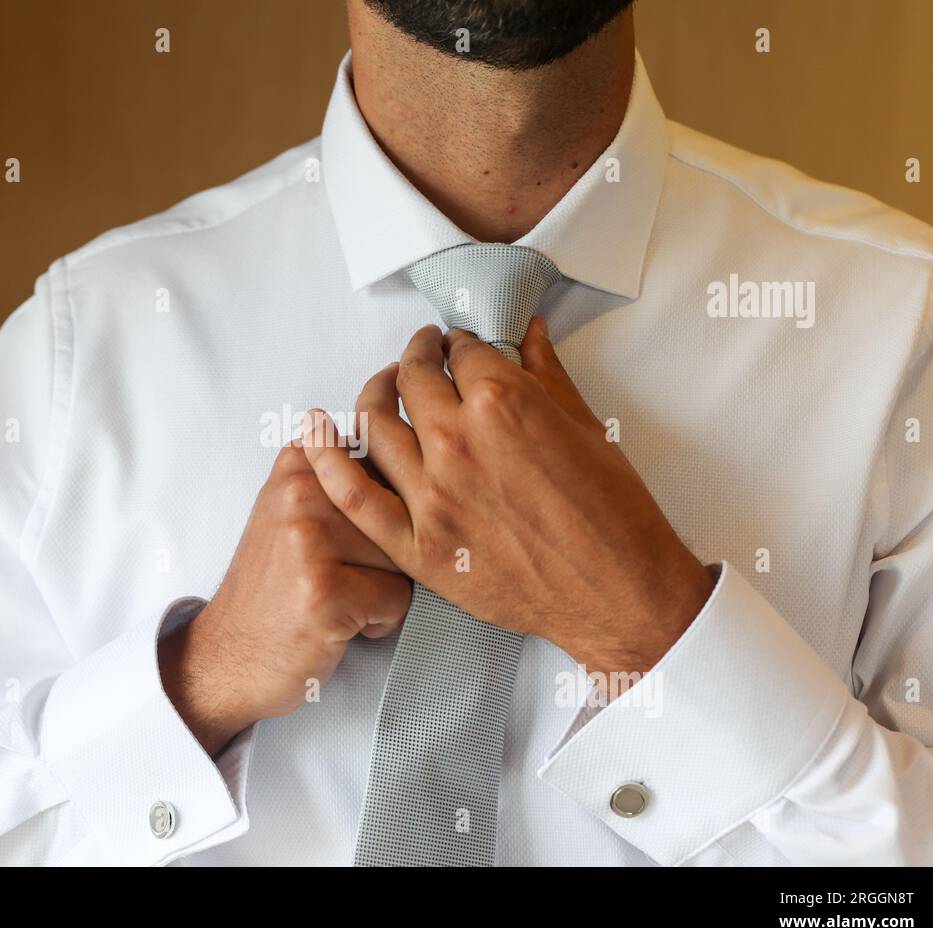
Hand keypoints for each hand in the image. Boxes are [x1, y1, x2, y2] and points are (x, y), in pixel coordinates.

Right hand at [160, 442, 412, 754]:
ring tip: (337, 596)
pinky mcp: (324, 590)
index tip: (345, 536)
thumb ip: (340, 470)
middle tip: (337, 573)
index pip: (391, 463)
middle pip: (404, 512)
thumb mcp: (291, 508)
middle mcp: (302, 491)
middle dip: (388, 553)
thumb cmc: (275, 587)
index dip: (382, 511)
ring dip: (384, 587)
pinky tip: (337, 622)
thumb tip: (404, 433)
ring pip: (406, 556)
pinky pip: (397, 599)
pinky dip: (378, 622)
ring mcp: (310, 539)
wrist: (228, 654)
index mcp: (300, 461)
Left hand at [301, 318, 714, 683]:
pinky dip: (327, 460)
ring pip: (376, 426)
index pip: (461, 351)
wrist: (618, 591)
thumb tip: (526, 333)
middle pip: (413, 381)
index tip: (459, 346)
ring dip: (375, 394)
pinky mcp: (418, 545)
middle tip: (422, 355)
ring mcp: (432, 496)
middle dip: (417, 357)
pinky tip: (314, 432)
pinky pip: (354, 497)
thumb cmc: (613, 511)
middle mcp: (457, 442)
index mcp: (502, 403)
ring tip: (385, 387)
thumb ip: (545, 373)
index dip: (460, 343)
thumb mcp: (586, 426)